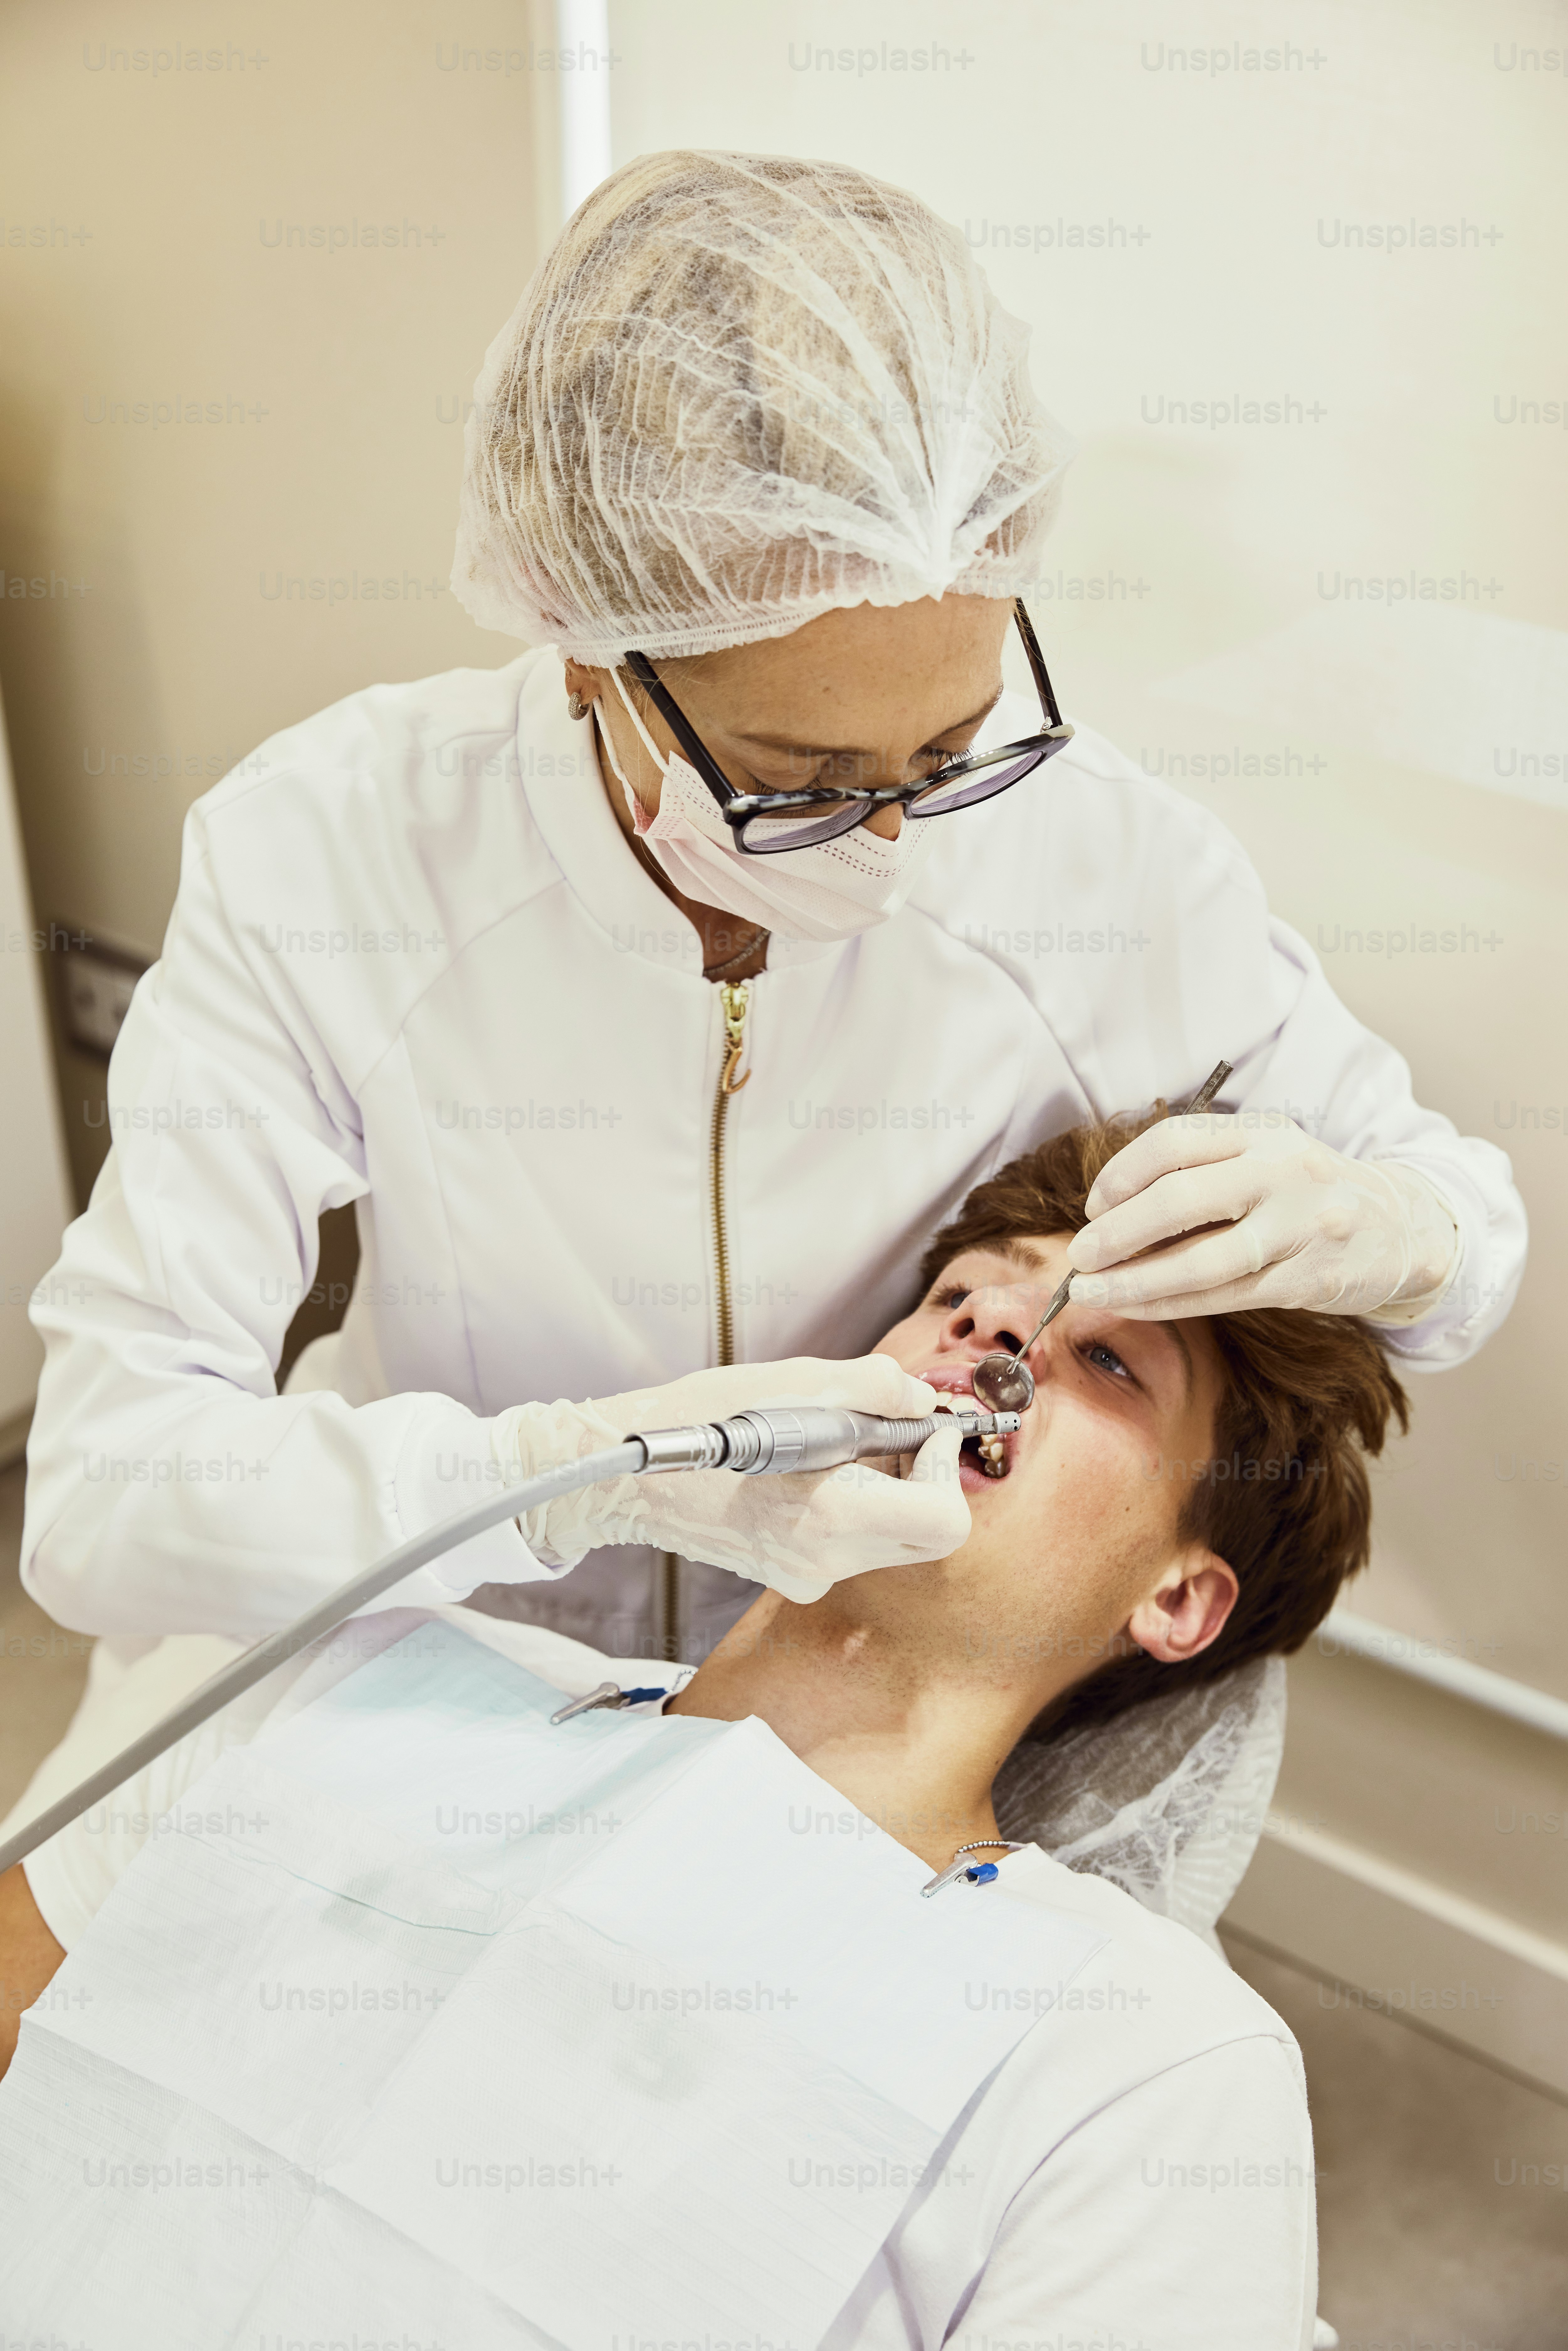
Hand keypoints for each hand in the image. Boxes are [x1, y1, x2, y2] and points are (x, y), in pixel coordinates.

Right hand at [460, 1354, 970, 1604]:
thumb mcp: (796, 1381)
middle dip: (924, 1475)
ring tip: (840, 1437)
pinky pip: (852, 1540)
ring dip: (888, 1484)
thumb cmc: (700, 1420)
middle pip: (926, 1533)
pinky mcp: (791, 1573)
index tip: (928, 1427)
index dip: (947, 1465)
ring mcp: (807, 1576)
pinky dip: (855, 1500)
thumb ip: (875, 1388)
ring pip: (891, 1536)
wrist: (628, 1477)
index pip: (945, 1520)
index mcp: (834, 1521)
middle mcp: (826, 1563)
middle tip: (894, 1427)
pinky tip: (815, 1464)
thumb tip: (922, 1399)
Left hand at [1065, 1113, 1458, 1320]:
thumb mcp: (1265, 1157)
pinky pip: (1223, 1296)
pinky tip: (1136, 1307)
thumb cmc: (1308, 1194)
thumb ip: (1201, 1172)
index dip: (1122, 1174)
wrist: (1403, 1228)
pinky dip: (1170, 1304)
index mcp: (1264, 1133)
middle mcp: (1282, 1173)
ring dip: (1135, 1280)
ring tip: (1090, 1291)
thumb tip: (1110, 1212)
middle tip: (1079, 1254)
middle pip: (1181, 1200)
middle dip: (1118, 1232)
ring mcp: (1299, 1228)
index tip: (1093, 1205)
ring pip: (1201, 1260)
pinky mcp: (1306, 1280)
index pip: (1175, 1142)